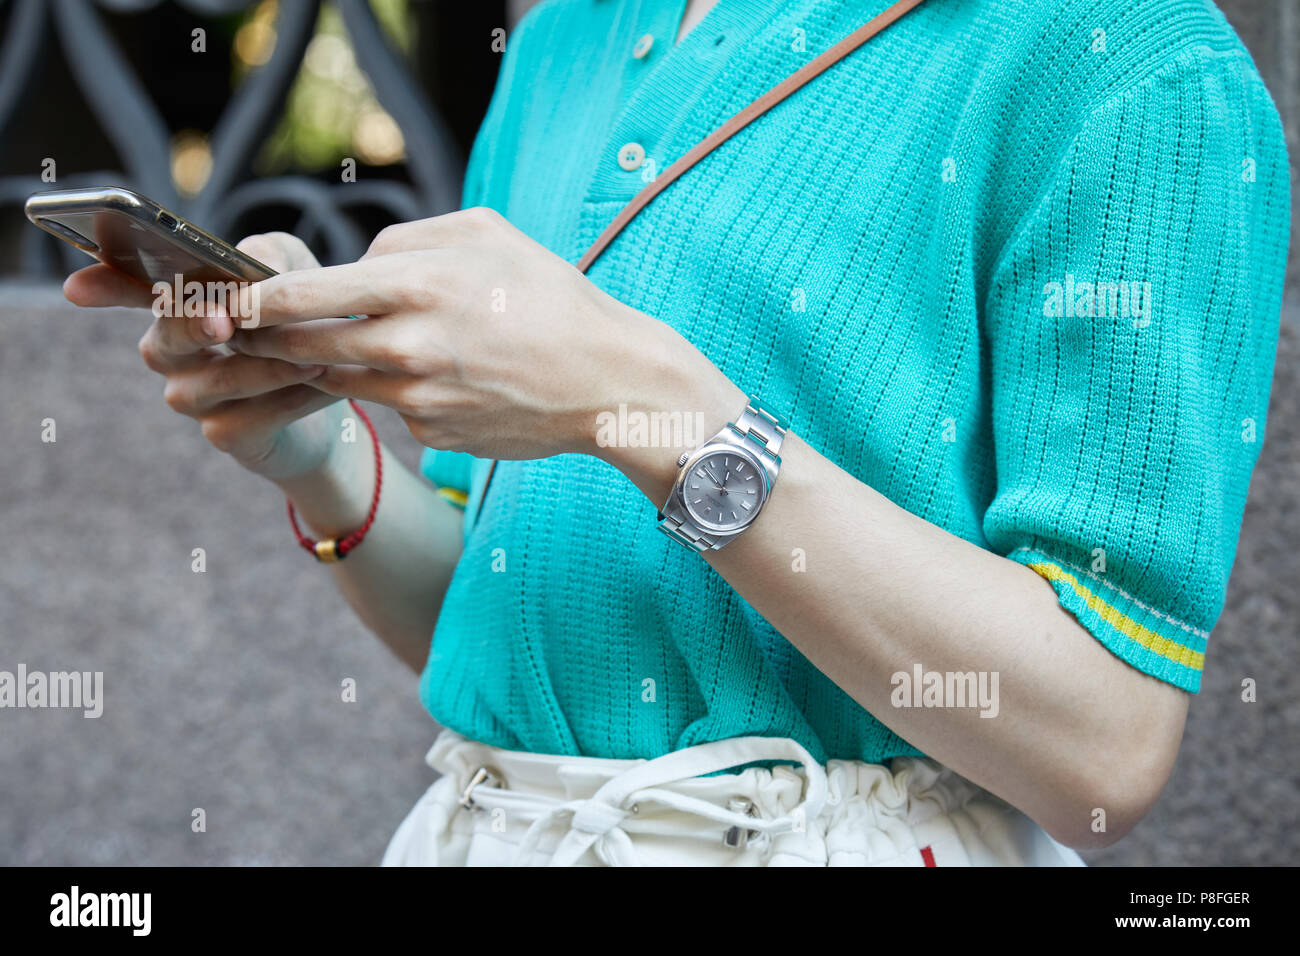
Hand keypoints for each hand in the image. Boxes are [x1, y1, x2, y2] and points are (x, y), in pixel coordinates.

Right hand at [64, 233, 343, 480]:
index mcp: (178, 304)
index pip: (128, 288)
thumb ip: (273, 258)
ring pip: (216, 380)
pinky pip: (250, 416)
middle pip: (167, 337)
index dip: (103, 288)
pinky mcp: (224, 433)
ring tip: (315, 357)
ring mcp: (191, 395)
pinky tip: (324, 384)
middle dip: (195, 325)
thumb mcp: (299, 274)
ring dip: (268, 367)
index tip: (75, 288)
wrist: (337, 388)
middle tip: (226, 321)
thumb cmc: (303, 320)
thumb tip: (253, 263)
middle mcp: (171, 351)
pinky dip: (291, 398)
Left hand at [223, 207, 732, 465]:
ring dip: (336, 362)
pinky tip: (450, 375)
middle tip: (247, 330)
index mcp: (417, 286)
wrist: (609, 383)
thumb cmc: (554, 298)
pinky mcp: (431, 433)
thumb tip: (358, 263)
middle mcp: (407, 346)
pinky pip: (393, 404)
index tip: (221, 300)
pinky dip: (400, 388)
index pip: (302, 295)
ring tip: (378, 343)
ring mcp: (417, 398)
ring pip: (343, 378)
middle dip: (269, 339)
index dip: (251, 300)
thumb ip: (409, 239)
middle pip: (304, 346)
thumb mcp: (488, 234)